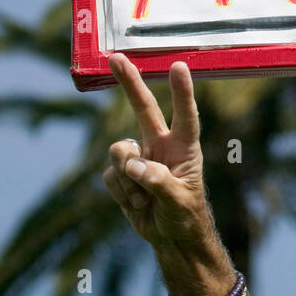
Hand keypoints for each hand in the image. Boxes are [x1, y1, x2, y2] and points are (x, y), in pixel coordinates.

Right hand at [102, 54, 210, 249]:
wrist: (170, 237)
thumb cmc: (185, 216)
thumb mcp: (179, 202)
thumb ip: (160, 183)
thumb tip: (136, 165)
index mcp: (184, 147)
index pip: (185, 115)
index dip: (182, 91)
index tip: (179, 66)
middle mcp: (161, 145)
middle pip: (143, 108)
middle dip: (130, 82)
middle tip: (116, 57)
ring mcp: (140, 157)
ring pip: (120, 150)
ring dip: (128, 177)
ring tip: (144, 199)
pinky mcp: (122, 173)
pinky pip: (111, 175)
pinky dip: (121, 192)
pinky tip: (136, 204)